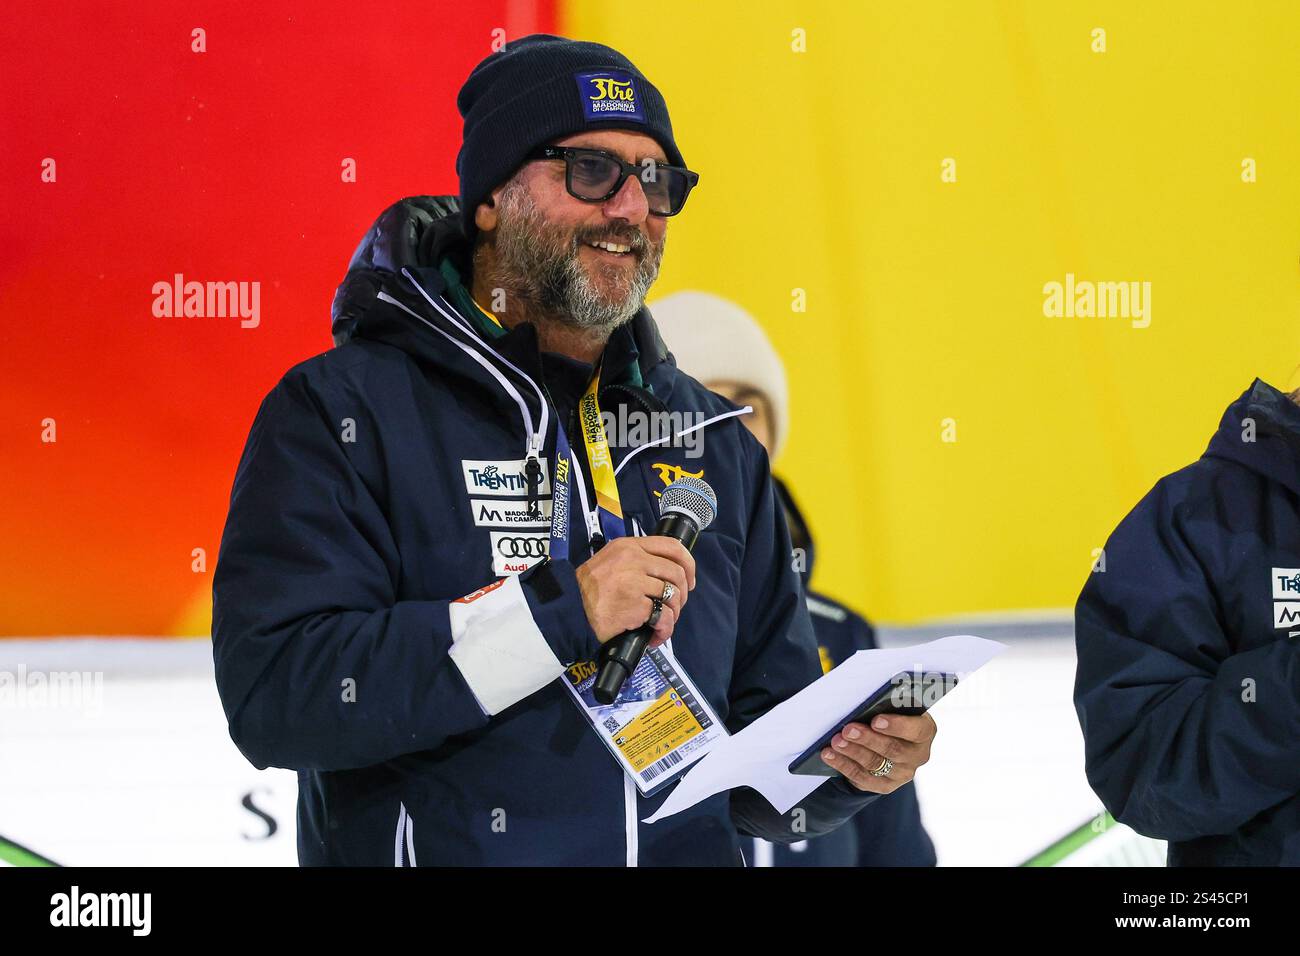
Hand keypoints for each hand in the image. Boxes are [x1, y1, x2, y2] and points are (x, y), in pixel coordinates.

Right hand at [574, 536, 695, 646]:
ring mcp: (635, 582)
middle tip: (674, 607)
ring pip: (672, 596)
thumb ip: (635, 560)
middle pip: (676, 573)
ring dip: (672, 614)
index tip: (689, 580)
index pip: (671, 546)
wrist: (569, 610)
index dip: (688, 564)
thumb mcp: (610, 561)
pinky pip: (663, 617)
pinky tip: (654, 636)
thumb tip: (666, 572)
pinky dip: (664, 630)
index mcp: (629, 546)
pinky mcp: (635, 605)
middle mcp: (634, 560)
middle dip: (682, 594)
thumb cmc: (588, 590)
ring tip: (661, 624)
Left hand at [820, 712, 936, 793]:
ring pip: (876, 763)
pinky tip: (829, 755)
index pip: (916, 730)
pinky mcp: (886, 785)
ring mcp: (903, 773)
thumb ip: (886, 705)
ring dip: (852, 751)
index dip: (897, 726)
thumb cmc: (890, 715)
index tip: (875, 720)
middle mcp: (918, 755)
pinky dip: (843, 765)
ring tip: (836, 741)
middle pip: (893, 749)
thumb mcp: (894, 708)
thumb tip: (860, 703)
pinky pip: (863, 778)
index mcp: (925, 730)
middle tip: (848, 729)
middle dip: (868, 739)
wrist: (888, 742)